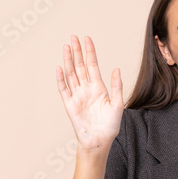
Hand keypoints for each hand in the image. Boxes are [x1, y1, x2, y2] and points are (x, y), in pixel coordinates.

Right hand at [56, 35, 123, 151]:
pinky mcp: (70, 104)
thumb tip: (116, 69)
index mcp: (99, 88)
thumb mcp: (118, 104)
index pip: (92, 65)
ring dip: (68, 60)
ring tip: (66, 47)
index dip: (89, 52)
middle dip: (77, 52)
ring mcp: (77, 96)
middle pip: (80, 66)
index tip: (87, 39)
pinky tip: (59, 67)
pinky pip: (64, 89)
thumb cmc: (110, 125)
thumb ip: (116, 86)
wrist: (100, 141)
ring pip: (71, 74)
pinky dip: (61, 78)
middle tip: (73, 37)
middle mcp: (87, 89)